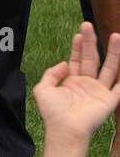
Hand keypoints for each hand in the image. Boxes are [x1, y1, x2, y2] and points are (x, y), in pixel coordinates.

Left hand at [34, 22, 119, 143]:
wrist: (65, 130)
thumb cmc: (53, 113)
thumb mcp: (43, 89)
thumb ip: (51, 74)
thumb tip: (64, 62)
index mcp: (72, 81)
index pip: (77, 59)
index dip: (78, 47)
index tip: (78, 33)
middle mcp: (87, 84)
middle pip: (92, 59)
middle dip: (90, 42)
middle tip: (88, 25)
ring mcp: (100, 91)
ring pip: (110, 68)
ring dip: (113, 53)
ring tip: (116, 36)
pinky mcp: (110, 100)